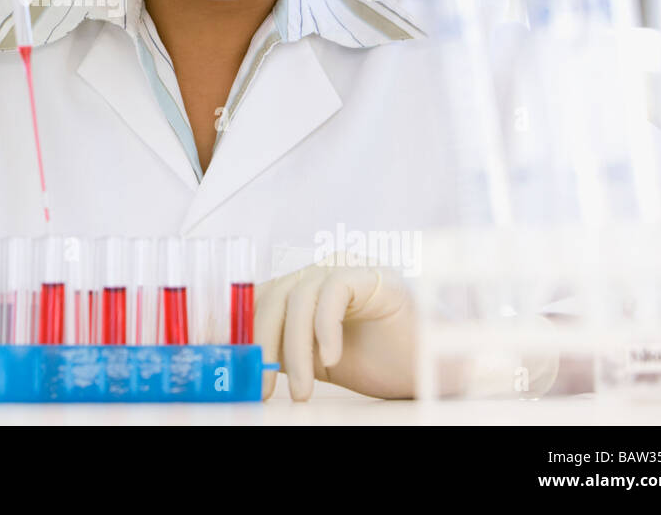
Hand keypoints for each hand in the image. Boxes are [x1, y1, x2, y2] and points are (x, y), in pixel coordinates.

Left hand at [254, 253, 415, 400]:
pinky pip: (333, 292)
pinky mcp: (370, 275)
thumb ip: (283, 353)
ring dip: (295, 349)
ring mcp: (344, 269)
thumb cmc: (377, 362)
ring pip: (299, 298)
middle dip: (262, 345)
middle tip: (263, 387)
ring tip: (303, 391)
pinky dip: (325, 328)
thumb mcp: (315, 361)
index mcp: (301, 289)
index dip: (239, 326)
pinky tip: (331, 359)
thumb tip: (241, 366)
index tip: (230, 363)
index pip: (258, 297)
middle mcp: (318, 273)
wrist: (431, 368)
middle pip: (273, 297)